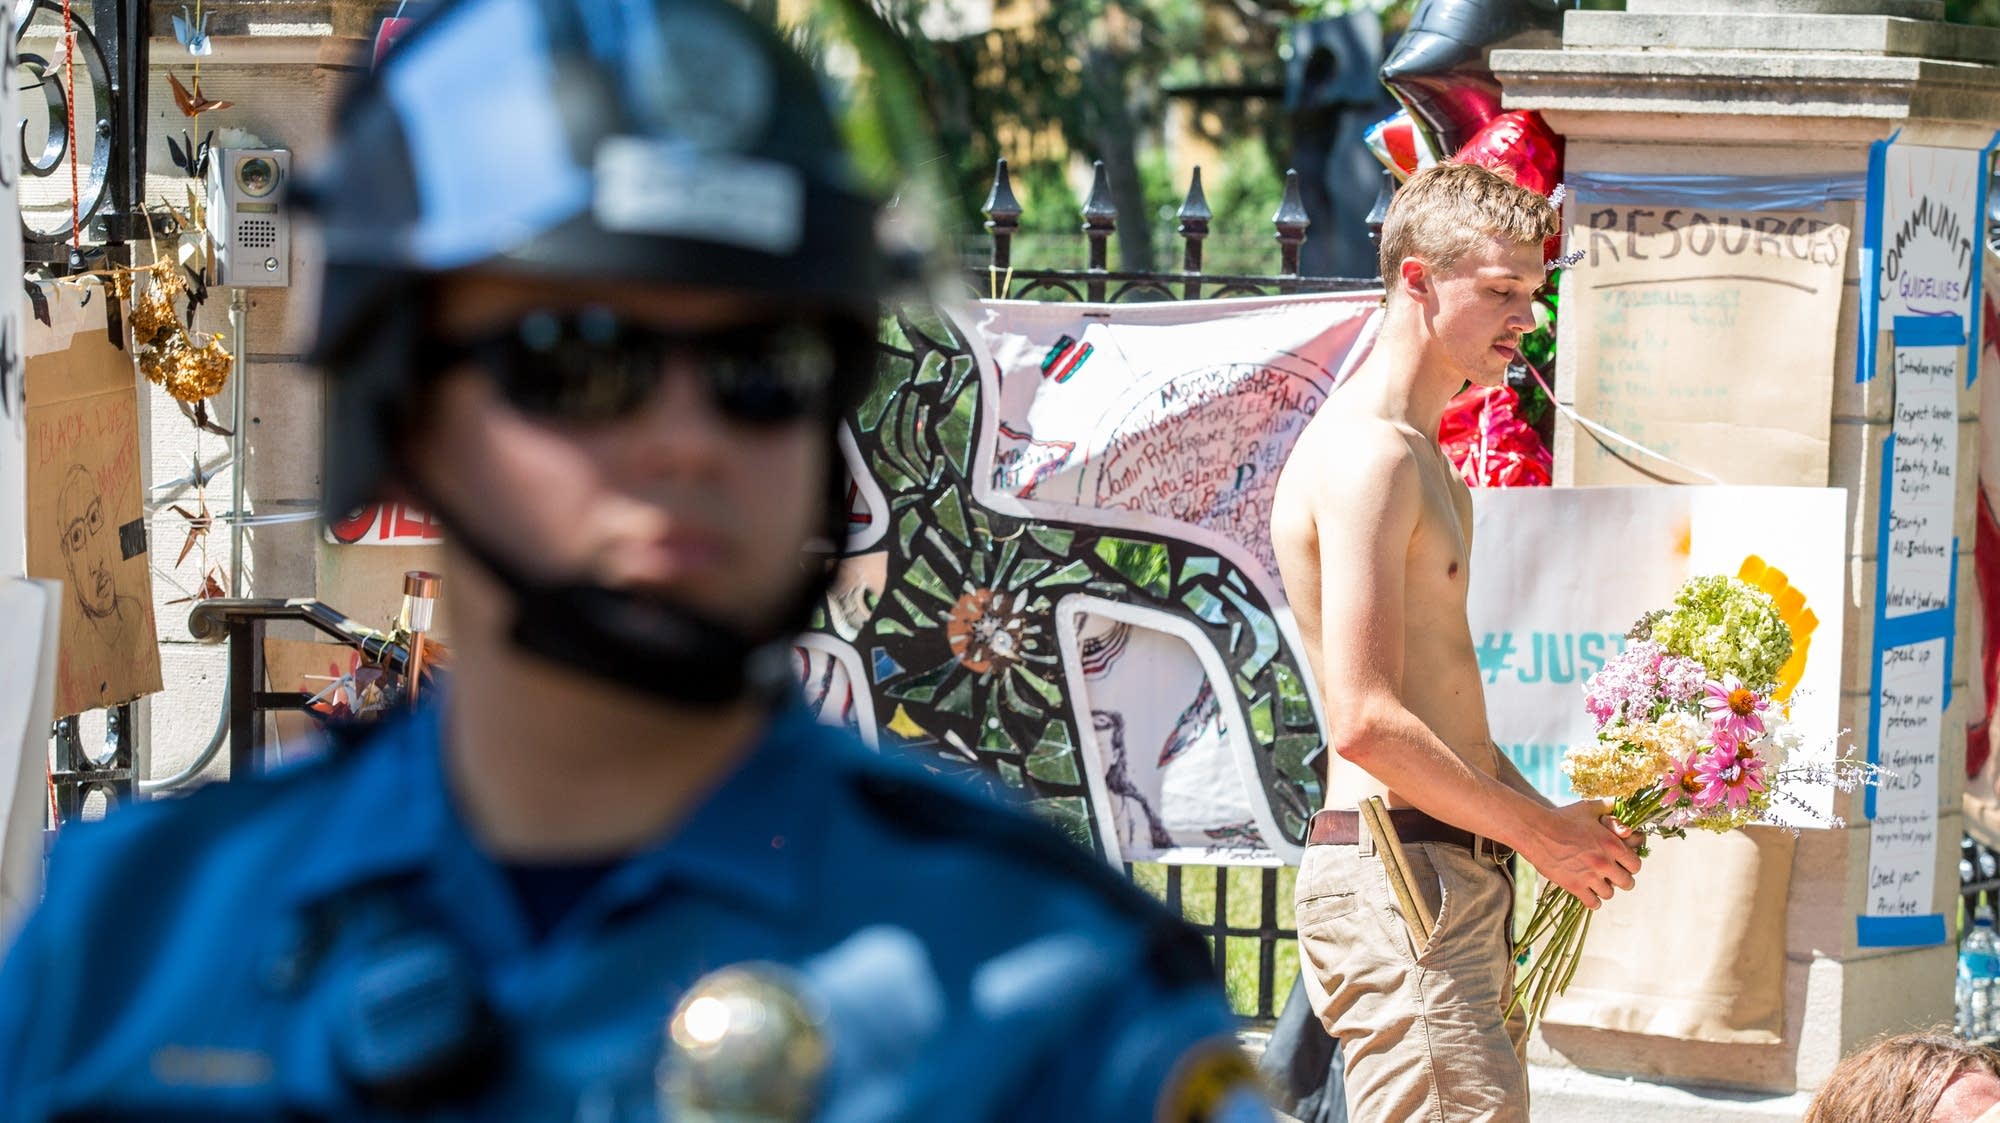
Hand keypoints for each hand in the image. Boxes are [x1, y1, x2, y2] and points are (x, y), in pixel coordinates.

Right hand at [1520, 800, 1641, 909]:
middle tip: (1612, 876)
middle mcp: (1605, 862)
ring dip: (1605, 889)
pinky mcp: (1575, 886)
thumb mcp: (1588, 808)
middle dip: (1621, 879)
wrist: (1536, 830)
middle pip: (1628, 883)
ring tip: (1597, 883)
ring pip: (1610, 894)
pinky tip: (1587, 892)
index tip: (1623, 864)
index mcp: (1613, 844)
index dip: (1630, 865)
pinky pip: (1593, 903)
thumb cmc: (1562, 817)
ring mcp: (1590, 876)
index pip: (1636, 865)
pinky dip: (1592, 900)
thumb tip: (1618, 804)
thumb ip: (1607, 807)